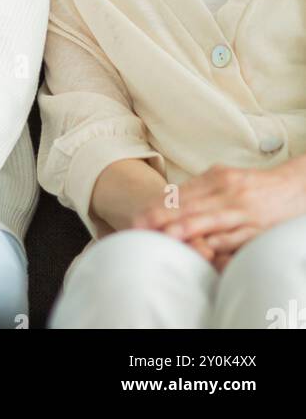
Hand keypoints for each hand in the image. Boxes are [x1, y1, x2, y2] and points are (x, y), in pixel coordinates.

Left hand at [133, 161, 305, 260]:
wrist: (293, 187)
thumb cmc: (252, 185)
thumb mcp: (224, 178)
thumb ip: (199, 188)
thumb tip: (169, 199)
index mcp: (217, 177)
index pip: (181, 193)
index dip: (158, 205)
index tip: (137, 216)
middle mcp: (227, 191)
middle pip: (190, 205)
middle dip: (163, 218)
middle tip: (139, 227)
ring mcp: (242, 210)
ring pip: (210, 220)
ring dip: (187, 229)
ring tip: (166, 236)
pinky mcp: (257, 228)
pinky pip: (235, 238)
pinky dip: (219, 244)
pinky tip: (204, 250)